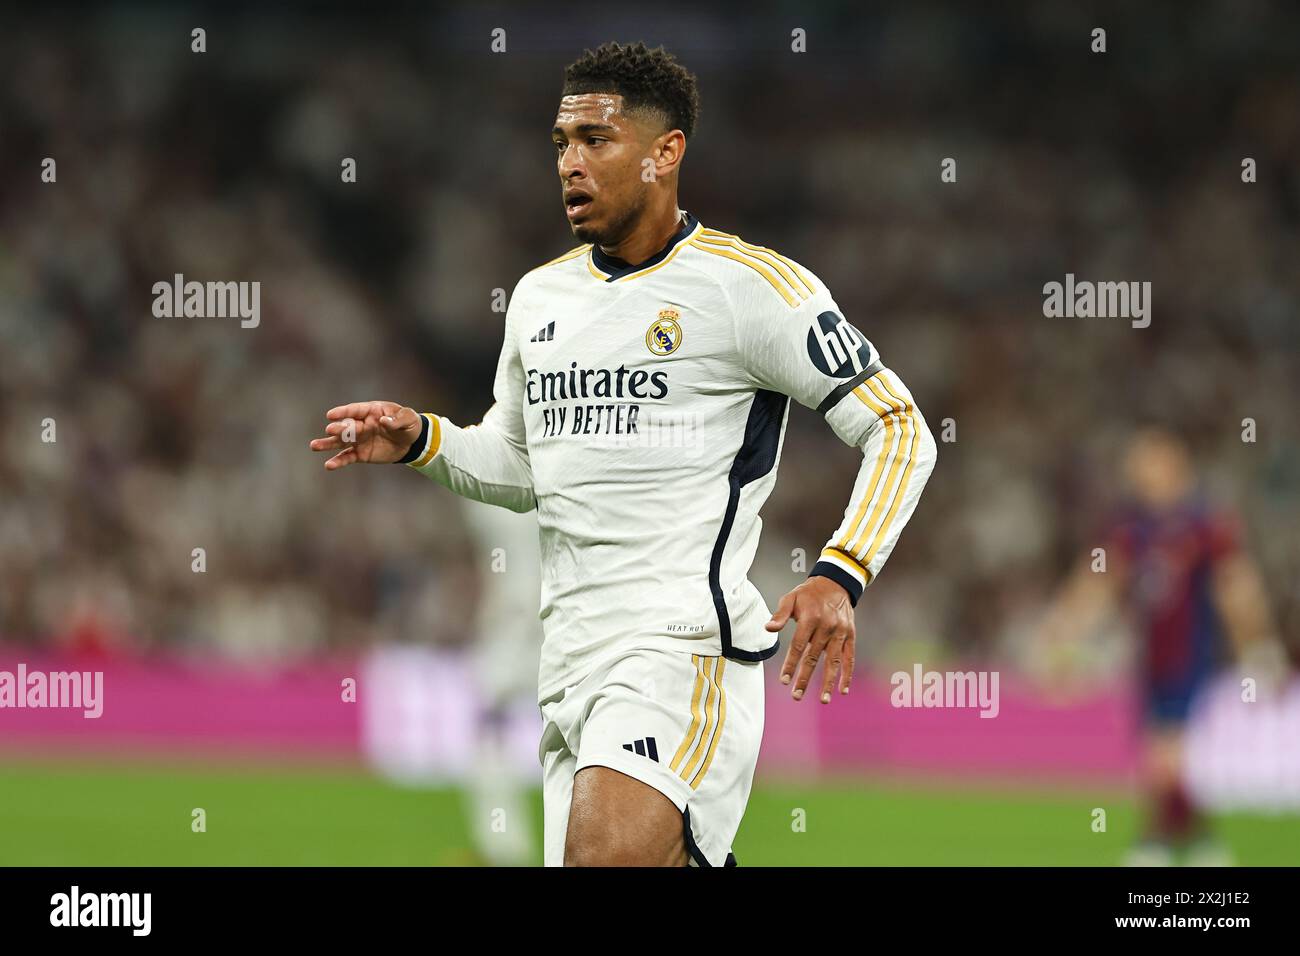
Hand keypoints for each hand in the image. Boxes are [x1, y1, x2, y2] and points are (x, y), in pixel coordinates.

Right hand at [309, 401, 423, 469]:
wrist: (412, 442)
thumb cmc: (409, 424)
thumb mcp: (408, 418)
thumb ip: (397, 419)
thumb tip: (384, 421)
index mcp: (371, 411)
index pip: (355, 410)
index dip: (343, 412)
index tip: (331, 415)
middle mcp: (361, 424)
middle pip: (347, 426)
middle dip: (339, 428)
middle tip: (329, 430)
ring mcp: (359, 439)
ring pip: (341, 441)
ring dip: (328, 444)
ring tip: (314, 446)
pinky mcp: (361, 454)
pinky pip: (347, 457)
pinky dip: (339, 461)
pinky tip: (329, 465)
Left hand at [767, 576, 855, 702]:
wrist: (836, 583)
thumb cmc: (808, 594)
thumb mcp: (790, 598)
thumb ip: (780, 614)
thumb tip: (768, 628)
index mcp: (810, 618)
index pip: (798, 646)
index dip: (791, 664)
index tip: (784, 681)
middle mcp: (826, 627)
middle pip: (814, 657)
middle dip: (805, 678)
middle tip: (796, 696)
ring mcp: (840, 632)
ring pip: (833, 661)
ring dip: (827, 682)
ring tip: (822, 700)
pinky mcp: (850, 635)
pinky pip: (849, 658)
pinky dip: (847, 674)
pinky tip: (843, 690)